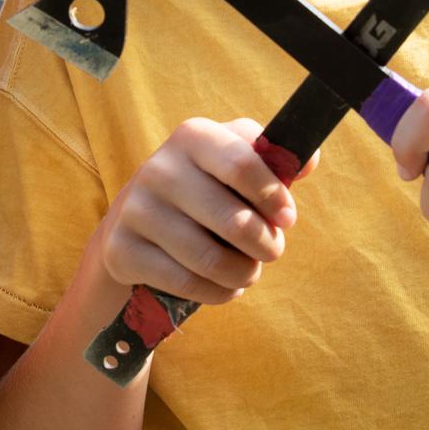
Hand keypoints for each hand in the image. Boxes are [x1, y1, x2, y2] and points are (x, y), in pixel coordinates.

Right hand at [97, 117, 314, 305]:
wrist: (134, 221)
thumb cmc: (204, 188)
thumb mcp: (233, 159)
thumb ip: (274, 157)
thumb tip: (307, 161)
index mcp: (192, 137)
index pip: (242, 164)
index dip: (274, 197)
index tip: (288, 218)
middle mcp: (159, 168)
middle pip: (233, 221)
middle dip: (266, 245)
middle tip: (271, 250)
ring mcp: (136, 210)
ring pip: (211, 259)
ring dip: (244, 274)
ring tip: (248, 271)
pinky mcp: (121, 249)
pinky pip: (187, 284)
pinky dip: (218, 293)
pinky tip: (224, 286)